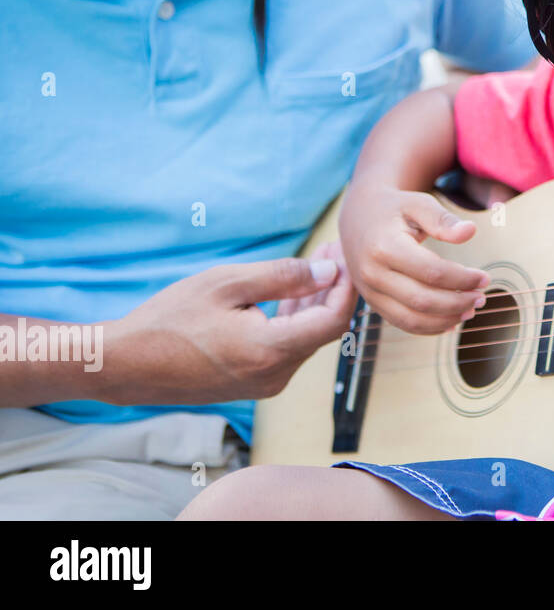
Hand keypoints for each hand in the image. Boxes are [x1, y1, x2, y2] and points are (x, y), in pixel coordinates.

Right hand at [108, 248, 355, 404]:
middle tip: (332, 250)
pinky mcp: (252, 384)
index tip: (344, 256)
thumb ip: (284, 277)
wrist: (125, 364)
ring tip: (318, 262)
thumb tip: (329, 271)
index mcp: (271, 352)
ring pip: (306, 339)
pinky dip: (294, 321)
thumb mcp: (228, 283)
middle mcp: (275, 376)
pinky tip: (293, 293)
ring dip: (314, 302)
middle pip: (323, 330)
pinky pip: (286, 349)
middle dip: (332, 289)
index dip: (345, 286)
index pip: (334, 320)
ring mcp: (264, 384)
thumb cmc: (170, 319)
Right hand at [339, 182, 490, 334]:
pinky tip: (452, 320)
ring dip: (446, 319)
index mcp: (384, 246)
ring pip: (411, 319)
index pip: (431, 272)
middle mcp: (373, 273)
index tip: (484, 278)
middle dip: (457, 303)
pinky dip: (429, 328)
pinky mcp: (373, 303)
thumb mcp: (417, 203)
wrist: (358, 218)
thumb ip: (443, 219)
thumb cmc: (393, 210)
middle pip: (422, 300)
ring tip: (471, 310)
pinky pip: (402, 323)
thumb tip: (469, 231)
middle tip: (481, 297)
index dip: (462, 279)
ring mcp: (370, 292)